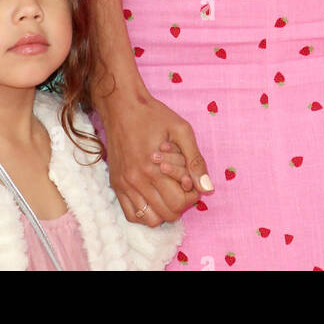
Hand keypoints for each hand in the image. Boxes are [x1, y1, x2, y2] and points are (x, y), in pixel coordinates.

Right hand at [98, 90, 212, 225]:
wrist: (121, 104)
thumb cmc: (154, 115)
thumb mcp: (182, 129)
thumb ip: (195, 160)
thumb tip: (207, 188)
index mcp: (153, 168)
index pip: (179, 203)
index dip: (192, 196)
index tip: (192, 181)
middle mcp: (136, 180)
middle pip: (167, 214)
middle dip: (180, 204)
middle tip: (182, 186)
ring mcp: (124, 184)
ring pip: (149, 219)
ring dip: (163, 211)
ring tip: (167, 192)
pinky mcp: (116, 184)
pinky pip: (131, 215)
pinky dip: (145, 213)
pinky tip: (153, 197)